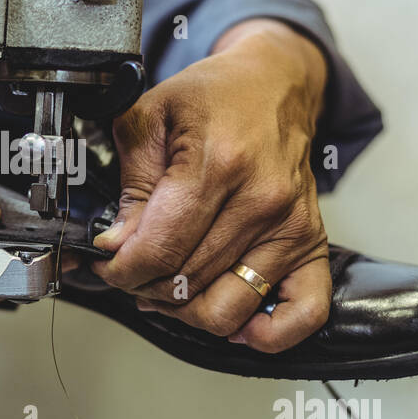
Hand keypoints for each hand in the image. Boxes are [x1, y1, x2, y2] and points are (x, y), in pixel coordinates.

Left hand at [91, 19, 331, 351]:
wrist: (273, 83)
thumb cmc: (213, 97)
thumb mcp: (149, 116)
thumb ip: (130, 185)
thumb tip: (118, 245)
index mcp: (218, 164)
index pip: (159, 250)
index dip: (120, 269)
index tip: (105, 264)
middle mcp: (262, 200)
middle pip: (186, 284)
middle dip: (141, 286)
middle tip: (126, 270)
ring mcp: (291, 226)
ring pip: (225, 309)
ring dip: (184, 311)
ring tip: (164, 287)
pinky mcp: (312, 242)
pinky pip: (302, 314)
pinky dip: (264, 335)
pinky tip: (231, 320)